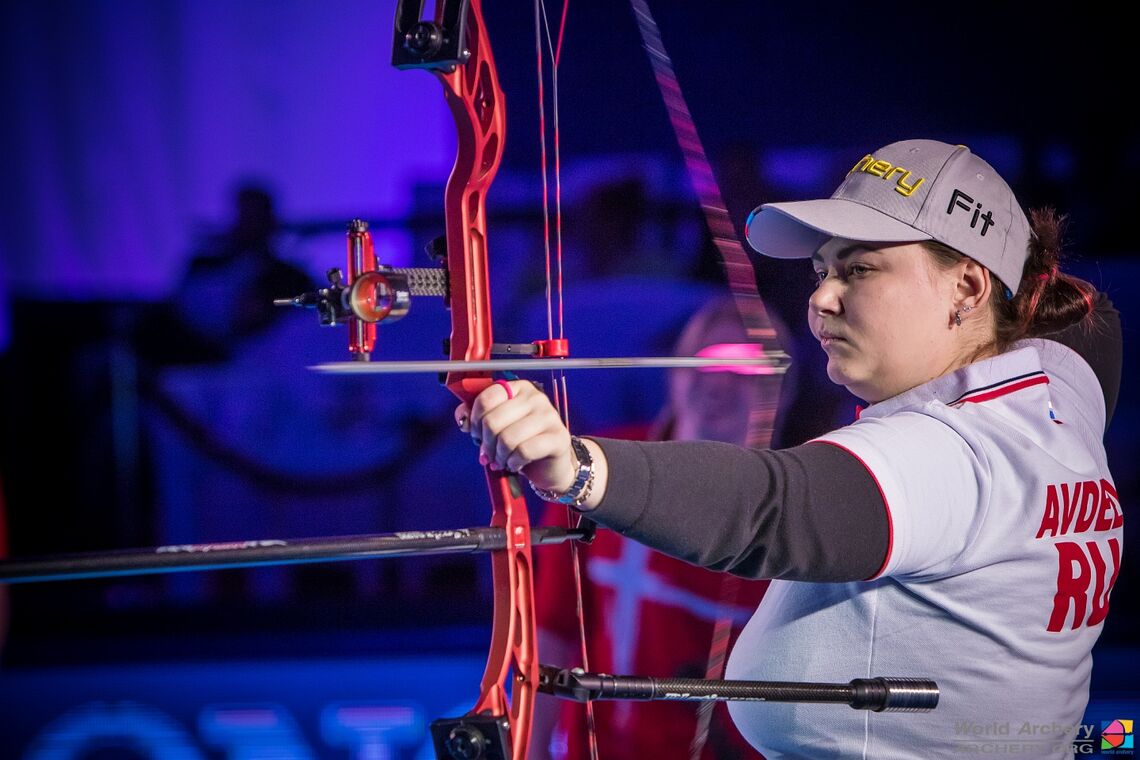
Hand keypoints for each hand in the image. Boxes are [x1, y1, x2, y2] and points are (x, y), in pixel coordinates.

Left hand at [455, 380, 577, 493]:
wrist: (550, 464)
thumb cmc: (521, 442)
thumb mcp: (497, 427)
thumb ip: (476, 418)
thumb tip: (463, 417)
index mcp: (518, 388)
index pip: (486, 398)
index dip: (475, 420)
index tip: (477, 434)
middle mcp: (535, 397)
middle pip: (493, 420)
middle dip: (486, 443)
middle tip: (488, 453)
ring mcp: (549, 416)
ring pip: (507, 438)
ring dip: (499, 456)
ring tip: (501, 461)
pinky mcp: (558, 437)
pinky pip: (524, 451)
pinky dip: (514, 462)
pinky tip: (515, 464)